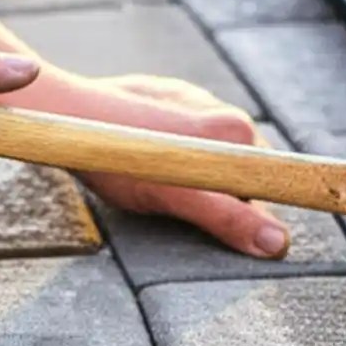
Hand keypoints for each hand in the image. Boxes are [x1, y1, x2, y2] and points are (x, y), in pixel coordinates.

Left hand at [73, 75, 291, 259]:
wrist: (66, 114)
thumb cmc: (118, 157)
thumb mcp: (177, 196)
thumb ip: (229, 219)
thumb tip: (279, 245)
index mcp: (236, 131)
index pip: (260, 188)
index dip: (238, 213)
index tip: (202, 217)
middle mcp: (225, 111)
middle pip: (238, 174)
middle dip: (213, 194)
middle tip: (171, 202)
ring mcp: (198, 102)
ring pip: (212, 158)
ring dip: (192, 176)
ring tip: (153, 180)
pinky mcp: (171, 100)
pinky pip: (188, 138)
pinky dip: (173, 155)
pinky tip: (144, 160)